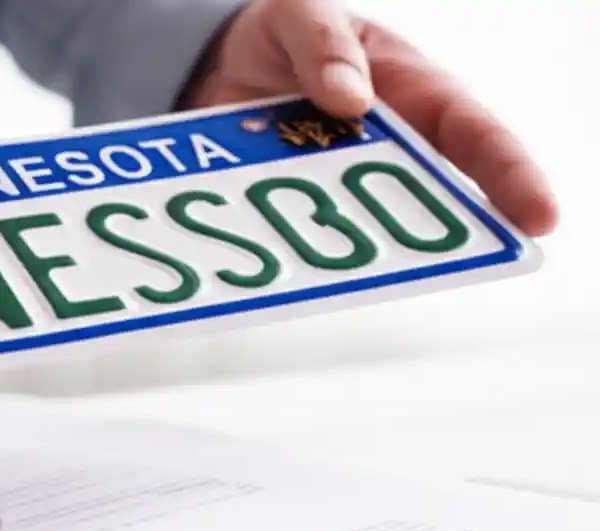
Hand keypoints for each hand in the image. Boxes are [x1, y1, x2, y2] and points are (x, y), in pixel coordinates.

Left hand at [183, 0, 556, 236]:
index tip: (540, 216)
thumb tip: (352, 100)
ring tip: (358, 272)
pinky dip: (293, 249)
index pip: (477, 136)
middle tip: (458, 265)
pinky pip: (300, 233)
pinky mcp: (293, 204)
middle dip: (449, 236)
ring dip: (363, 250)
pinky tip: (282, 264)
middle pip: (431, 199)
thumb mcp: (302, 11)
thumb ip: (323, 42)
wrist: (223, 62)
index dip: (513, 176)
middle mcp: (388, 149)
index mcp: (416, 94)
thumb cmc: (289, 33)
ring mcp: (339, 182)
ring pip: (366, 228)